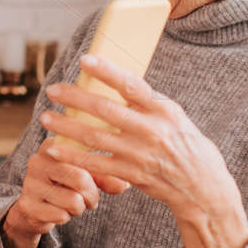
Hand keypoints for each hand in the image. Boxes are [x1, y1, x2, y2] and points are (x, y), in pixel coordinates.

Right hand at [1, 143, 103, 247]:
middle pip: (81, 179)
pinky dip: (65, 217)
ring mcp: (30, 183)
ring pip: (73, 201)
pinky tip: (57, 211)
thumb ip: (106, 176)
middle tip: (89, 199)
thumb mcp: (86, 175)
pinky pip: (61, 216)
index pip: (83, 154)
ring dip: (79, 208)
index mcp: (52, 145)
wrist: (33, 208)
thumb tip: (124, 184)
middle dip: (91, 195)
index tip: (98, 180)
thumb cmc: (65, 185)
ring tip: (71, 204)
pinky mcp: (27, 205)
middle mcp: (38, 161)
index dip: (96, 173)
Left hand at [40, 55, 247, 247]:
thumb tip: (116, 79)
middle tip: (52, 90)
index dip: (107, 71)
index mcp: (163, 110)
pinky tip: (53, 149)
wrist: (202, 186)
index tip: (84, 60)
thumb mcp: (174, 116)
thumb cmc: (184, 144)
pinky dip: (71, 156)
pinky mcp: (131, 174)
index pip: (132, 85)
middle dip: (74, 98)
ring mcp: (139, 154)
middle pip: (105, 110)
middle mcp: (151, 130)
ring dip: (65, 127)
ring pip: (94, 136)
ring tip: (46, 118)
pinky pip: (94, 164)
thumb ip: (146, 102)